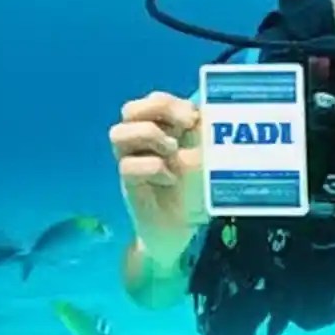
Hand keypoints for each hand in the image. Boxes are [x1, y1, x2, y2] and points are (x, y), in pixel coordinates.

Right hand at [110, 91, 204, 265]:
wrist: (185, 232)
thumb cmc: (199, 192)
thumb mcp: (210, 159)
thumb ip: (210, 135)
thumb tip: (216, 110)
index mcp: (165, 132)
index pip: (154, 101)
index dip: (169, 103)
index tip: (193, 117)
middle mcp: (144, 144)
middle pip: (130, 110)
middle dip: (156, 111)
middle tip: (183, 127)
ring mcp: (134, 163)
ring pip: (118, 133)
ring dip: (149, 135)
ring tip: (173, 152)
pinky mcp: (130, 187)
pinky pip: (127, 167)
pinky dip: (151, 168)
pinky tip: (170, 179)